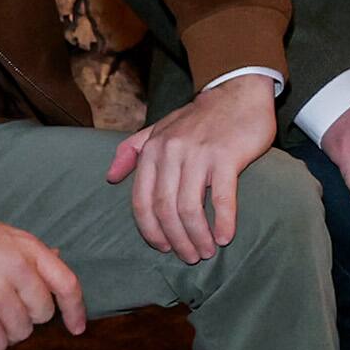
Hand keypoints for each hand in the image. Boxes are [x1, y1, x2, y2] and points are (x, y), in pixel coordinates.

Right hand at [0, 201, 84, 349]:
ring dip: (6, 336)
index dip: (75, 310)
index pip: (67, 284)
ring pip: (20, 332)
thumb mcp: (0, 234)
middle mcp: (18, 268)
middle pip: (42, 313)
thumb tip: (59, 258)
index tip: (77, 328)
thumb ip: (29, 253)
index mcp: (28, 248)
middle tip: (5, 317)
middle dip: (27, 320)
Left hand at [104, 71, 276, 263]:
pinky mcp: (227, 157)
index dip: (150, 230)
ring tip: (207, 251)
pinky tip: (225, 237)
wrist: (238, 92)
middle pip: (165, 209)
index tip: (163, 248)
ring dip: (197, 237)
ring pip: (190, 208)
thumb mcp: (160, 128)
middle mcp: (172, 153)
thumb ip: (133, 151)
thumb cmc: (200, 117)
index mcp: (153, 150)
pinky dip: (223, 222)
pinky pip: (222, 197)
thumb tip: (110, 177)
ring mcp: (200, 155)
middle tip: (189, 257)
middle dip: (176, 240)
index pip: (142, 201)